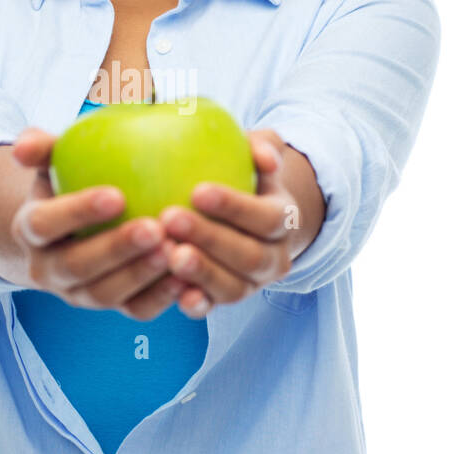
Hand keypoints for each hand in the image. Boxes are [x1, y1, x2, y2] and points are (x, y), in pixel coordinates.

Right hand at [8, 128, 185, 320]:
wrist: (75, 228)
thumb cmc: (71, 181)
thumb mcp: (53, 161)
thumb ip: (41, 148)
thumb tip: (22, 147)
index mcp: (30, 230)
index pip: (45, 223)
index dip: (77, 212)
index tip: (116, 196)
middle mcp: (49, 269)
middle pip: (77, 266)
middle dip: (116, 249)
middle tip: (154, 228)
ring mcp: (78, 294)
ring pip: (105, 294)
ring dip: (140, 275)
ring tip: (174, 250)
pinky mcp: (111, 307)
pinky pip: (135, 310)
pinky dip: (161, 297)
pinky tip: (186, 276)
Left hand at [155, 129, 313, 317]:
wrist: (243, 217)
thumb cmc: (242, 173)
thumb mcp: (258, 151)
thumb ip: (263, 146)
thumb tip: (264, 157)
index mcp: (285, 219)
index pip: (267, 217)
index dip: (235, 207)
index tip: (197, 191)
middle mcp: (275, 258)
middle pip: (250, 256)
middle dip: (210, 239)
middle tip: (170, 219)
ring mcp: (252, 284)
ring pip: (233, 287)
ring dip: (201, 272)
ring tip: (169, 254)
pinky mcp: (224, 300)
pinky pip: (212, 307)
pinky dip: (195, 303)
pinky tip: (172, 290)